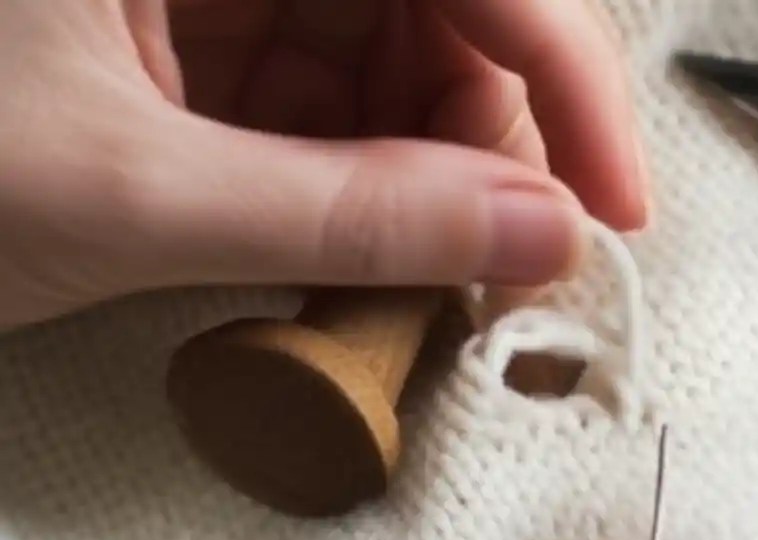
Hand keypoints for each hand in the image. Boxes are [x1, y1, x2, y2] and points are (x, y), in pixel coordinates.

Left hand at [0, 0, 648, 329]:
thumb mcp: (127, 194)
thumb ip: (347, 217)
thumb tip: (527, 232)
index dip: (566, 81)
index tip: (609, 203)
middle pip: (451, 11)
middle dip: (490, 144)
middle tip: (488, 261)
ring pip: (405, 63)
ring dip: (427, 178)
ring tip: (395, 275)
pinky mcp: (210, 38)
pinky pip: (340, 105)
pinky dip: (364, 188)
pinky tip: (343, 249)